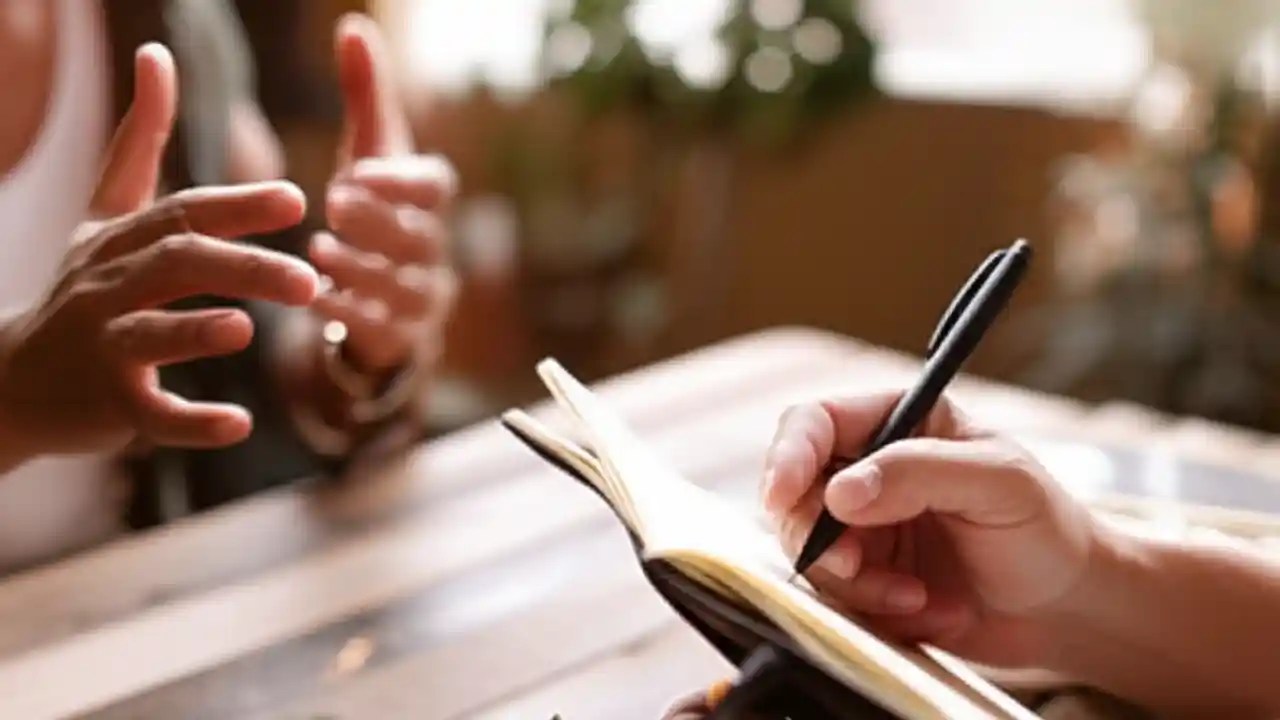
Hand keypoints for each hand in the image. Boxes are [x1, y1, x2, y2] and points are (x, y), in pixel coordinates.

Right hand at [0, 44, 316, 466]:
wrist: (15, 379)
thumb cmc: (83, 289)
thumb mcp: (106, 213)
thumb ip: (140, 141)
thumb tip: (156, 54)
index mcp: (123, 241)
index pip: (183, 214)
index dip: (237, 205)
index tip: (296, 200)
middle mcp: (111, 287)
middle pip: (177, 266)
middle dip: (242, 269)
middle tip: (309, 280)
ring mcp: (106, 346)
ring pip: (153, 336)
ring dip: (198, 333)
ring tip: (247, 331)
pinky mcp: (108, 405)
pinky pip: (152, 416)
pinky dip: (193, 423)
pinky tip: (239, 425)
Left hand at [309, 14, 457, 373]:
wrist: (390, 295)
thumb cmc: (377, 210)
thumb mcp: (371, 154)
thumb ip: (366, 97)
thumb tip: (352, 26)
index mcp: (431, 203)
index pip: (432, 188)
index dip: (401, 181)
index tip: (360, 169)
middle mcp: (435, 250)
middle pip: (418, 236)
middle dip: (379, 220)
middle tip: (337, 201)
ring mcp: (422, 297)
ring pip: (402, 285)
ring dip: (364, 268)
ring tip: (322, 250)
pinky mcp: (399, 336)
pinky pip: (381, 328)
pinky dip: (348, 315)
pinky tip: (313, 298)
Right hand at [762, 391, 1095, 666]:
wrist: (1067, 610)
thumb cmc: (1046, 530)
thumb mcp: (998, 484)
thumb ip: (919, 474)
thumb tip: (840, 490)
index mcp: (899, 422)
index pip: (815, 422)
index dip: (789, 454)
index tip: (783, 494)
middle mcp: (870, 470)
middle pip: (795, 491)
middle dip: (816, 535)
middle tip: (855, 564)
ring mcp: (863, 527)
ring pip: (809, 552)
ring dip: (858, 583)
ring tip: (917, 595)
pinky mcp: (865, 579)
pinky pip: (837, 597)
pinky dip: (877, 611)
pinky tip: (929, 609)